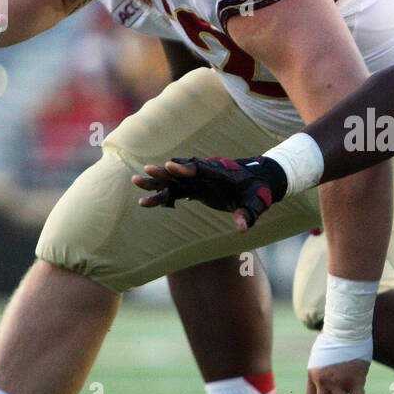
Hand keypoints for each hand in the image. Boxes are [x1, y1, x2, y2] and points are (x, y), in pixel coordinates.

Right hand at [132, 155, 286, 229]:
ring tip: (135, 182)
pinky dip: (161, 196)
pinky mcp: (194, 189)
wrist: (257, 182)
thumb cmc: (258, 191)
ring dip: (156, 182)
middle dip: (164, 172)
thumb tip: (241, 228)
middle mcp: (204, 175)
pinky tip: (144, 203)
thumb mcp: (255, 203)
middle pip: (181, 171)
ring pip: (172, 180)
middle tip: (147, 170)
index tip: (171, 165)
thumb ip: (247, 214)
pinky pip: (174, 192)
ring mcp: (198, 181)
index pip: (201, 169)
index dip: (186, 167)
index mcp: (219, 174)